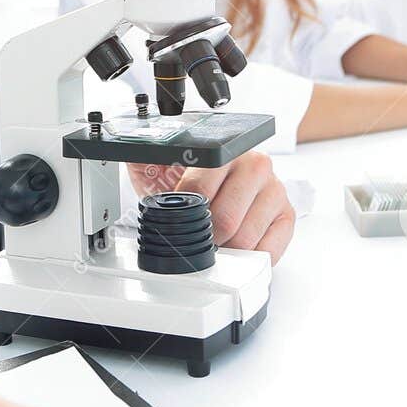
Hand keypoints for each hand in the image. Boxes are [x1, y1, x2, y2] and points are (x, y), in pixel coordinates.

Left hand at [127, 149, 295, 261]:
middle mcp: (255, 165)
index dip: (185, 215)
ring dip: (226, 249)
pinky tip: (237, 250)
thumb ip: (144, 156)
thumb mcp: (163, 163)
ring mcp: (274, 190)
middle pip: (225, 219)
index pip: (199, 191)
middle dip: (205, 236)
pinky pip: (270, 249)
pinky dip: (250, 257)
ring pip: (246, 238)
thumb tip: (120, 149)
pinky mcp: (286, 215)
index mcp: (224, 151)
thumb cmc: (191, 176)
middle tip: (196, 238)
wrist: (223, 179)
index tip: (178, 222)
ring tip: (215, 243)